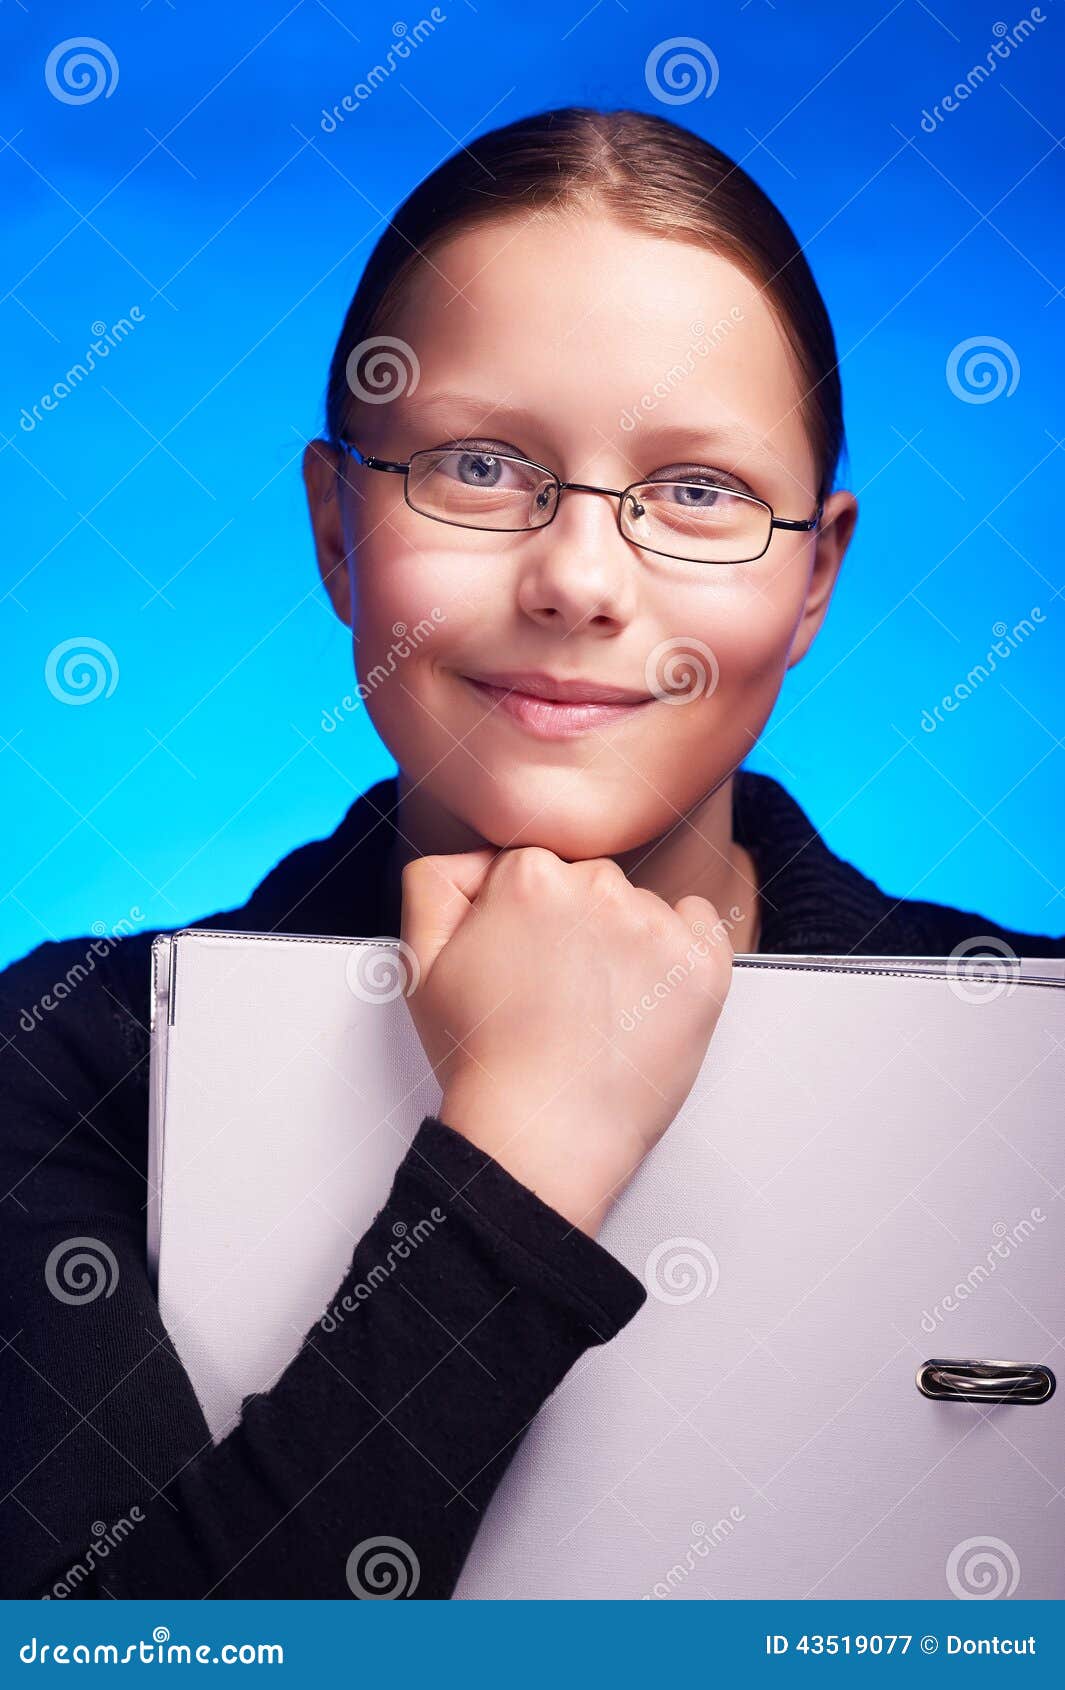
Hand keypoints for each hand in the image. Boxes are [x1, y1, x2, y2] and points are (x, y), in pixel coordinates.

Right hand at [401, 846, 732, 1235]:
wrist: (542, 1136)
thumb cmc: (483, 1059)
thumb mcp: (420, 963)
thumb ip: (436, 884)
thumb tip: (477, 857)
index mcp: (528, 875)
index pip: (534, 869)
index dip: (522, 921)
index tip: (522, 967)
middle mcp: (597, 886)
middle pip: (588, 884)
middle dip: (573, 927)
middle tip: (554, 995)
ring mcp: (656, 925)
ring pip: (640, 908)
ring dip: (624, 943)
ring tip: (596, 1010)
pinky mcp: (701, 964)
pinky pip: (699, 923)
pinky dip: (677, 952)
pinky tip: (643, 997)